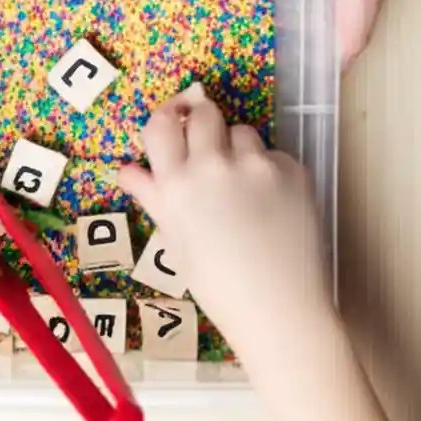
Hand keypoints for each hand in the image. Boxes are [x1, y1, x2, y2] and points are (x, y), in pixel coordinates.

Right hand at [117, 83, 331, 356]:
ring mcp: (257, 164)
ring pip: (243, 132)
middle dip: (203, 124)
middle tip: (209, 149)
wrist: (277, 307)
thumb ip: (152, 196)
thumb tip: (127, 170)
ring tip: (244, 187)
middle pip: (204, 113)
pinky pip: (274, 155)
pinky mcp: (293, 170)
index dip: (167, 119)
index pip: (161, 124)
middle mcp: (213, 165)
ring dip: (238, 149)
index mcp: (176, 184)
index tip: (175, 124)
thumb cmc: (216, 283)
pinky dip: (269, 171)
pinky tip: (272, 205)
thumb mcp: (173, 240)